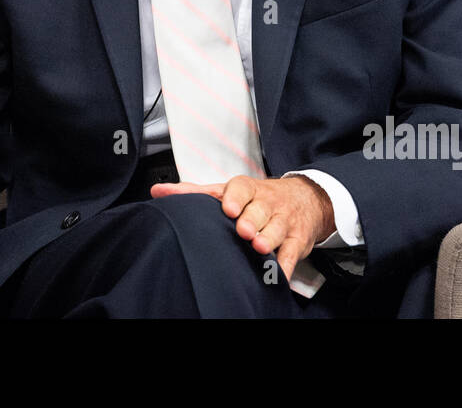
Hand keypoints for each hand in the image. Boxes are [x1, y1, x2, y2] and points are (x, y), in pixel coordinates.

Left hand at [151, 175, 334, 280]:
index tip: (228, 209)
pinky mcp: (297, 240)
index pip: (242, 188)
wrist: (303, 199)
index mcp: (248, 189)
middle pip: (259, 210)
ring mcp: (283, 221)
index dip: (235, 198)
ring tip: (259, 246)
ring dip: (268, 238)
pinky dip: (285, 264)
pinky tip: (278, 272)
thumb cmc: (256, 197)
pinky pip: (292, 253)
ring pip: (277, 229)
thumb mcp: (228, 190)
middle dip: (251, 220)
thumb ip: (194, 192)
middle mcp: (266, 203)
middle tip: (243, 231)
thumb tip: (157, 191)